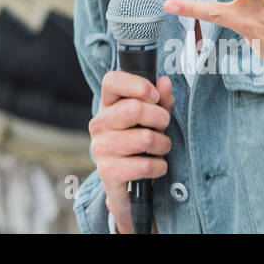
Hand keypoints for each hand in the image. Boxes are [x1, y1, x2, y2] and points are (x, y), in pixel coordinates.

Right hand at [91, 70, 174, 233]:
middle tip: (163, 127)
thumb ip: (160, 100)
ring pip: (144, 138)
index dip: (138, 85)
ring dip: (163, 144)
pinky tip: (157, 167)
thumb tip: (165, 82)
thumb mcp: (152, 118)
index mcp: (107, 104)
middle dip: (160, 118)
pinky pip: (144, 165)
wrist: (125, 183)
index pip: (112, 81)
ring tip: (161, 147)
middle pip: (135, 109)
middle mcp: (99, 123)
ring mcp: (100, 148)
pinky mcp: (107, 172)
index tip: (155, 96)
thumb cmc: (139, 142)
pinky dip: (159, 167)